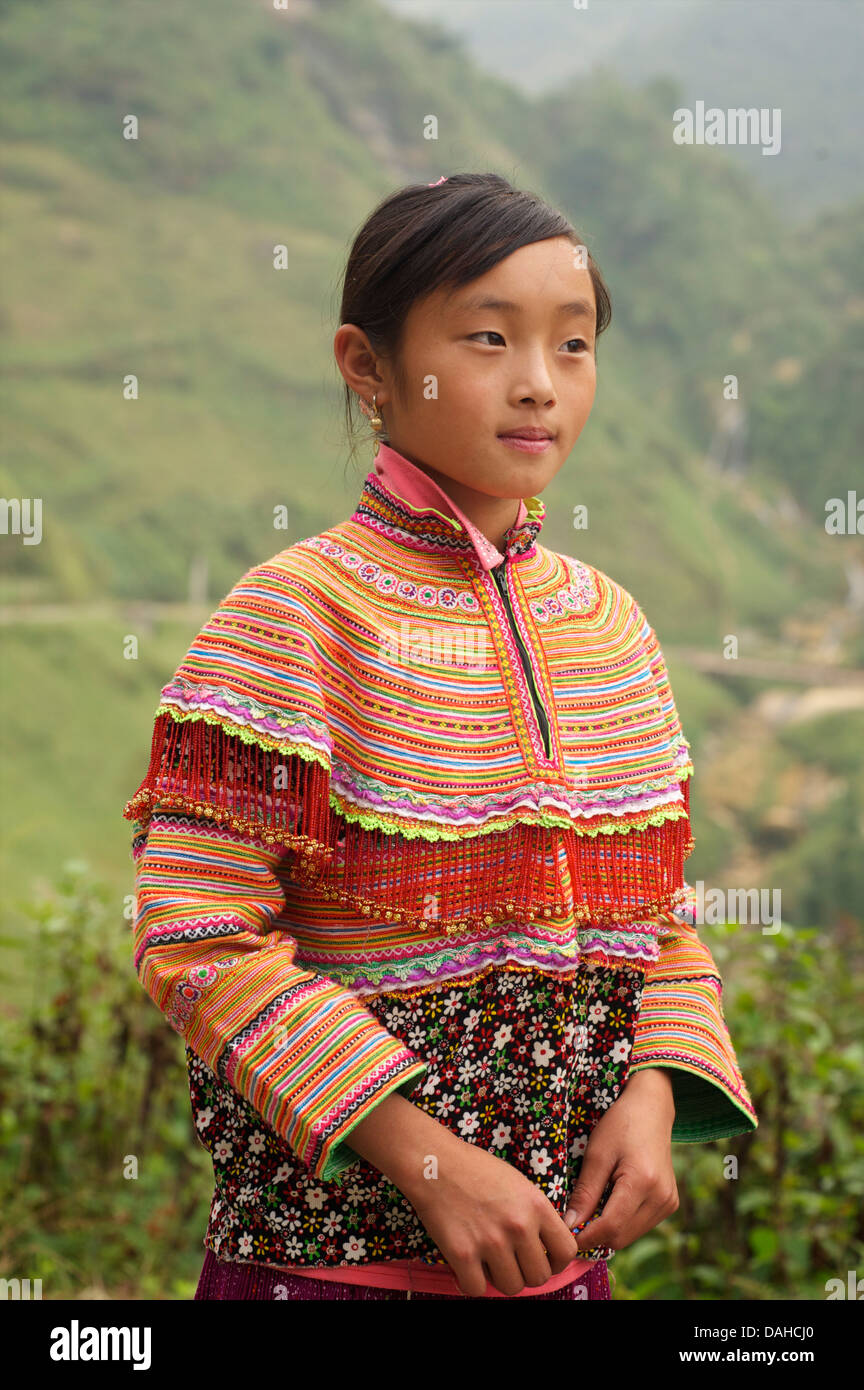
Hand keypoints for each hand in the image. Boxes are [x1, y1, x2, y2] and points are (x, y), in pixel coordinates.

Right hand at [347, 1091, 579, 1297]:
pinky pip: (477, 1289)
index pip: (566, 1252)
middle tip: (511, 1260)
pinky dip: (472, 1282)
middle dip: (526, 1272)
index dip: (556, 1261)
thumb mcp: (519, 1185)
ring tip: (488, 1261)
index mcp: (537, 1205)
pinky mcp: (463, 1254)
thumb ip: (536, 1216)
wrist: (435, 1163)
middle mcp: (518, 1225)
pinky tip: (467, 1266)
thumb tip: (546, 1249)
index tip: (542, 1258)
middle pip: (539, 1277)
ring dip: (501, 1278)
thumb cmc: (477, 1170)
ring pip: (511, 1287)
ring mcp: (491, 1241)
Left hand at [563, 1067, 678, 1254]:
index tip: (564, 1235)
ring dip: (608, 1230)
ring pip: (630, 1235)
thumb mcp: (596, 1155)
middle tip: (574, 1220)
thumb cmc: (620, 1125)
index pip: (611, 1228)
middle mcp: (662, 1198)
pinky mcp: (670, 1204)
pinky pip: (640, 1226)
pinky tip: (611, 1201)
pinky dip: (622, 1222)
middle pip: (621, 1237)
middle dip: (595, 1235)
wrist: (651, 1109)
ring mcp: (669, 1202)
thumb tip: (569, 1226)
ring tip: (592, 1206)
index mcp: (643, 1183)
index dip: (585, 1236)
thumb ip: (585, 1193)